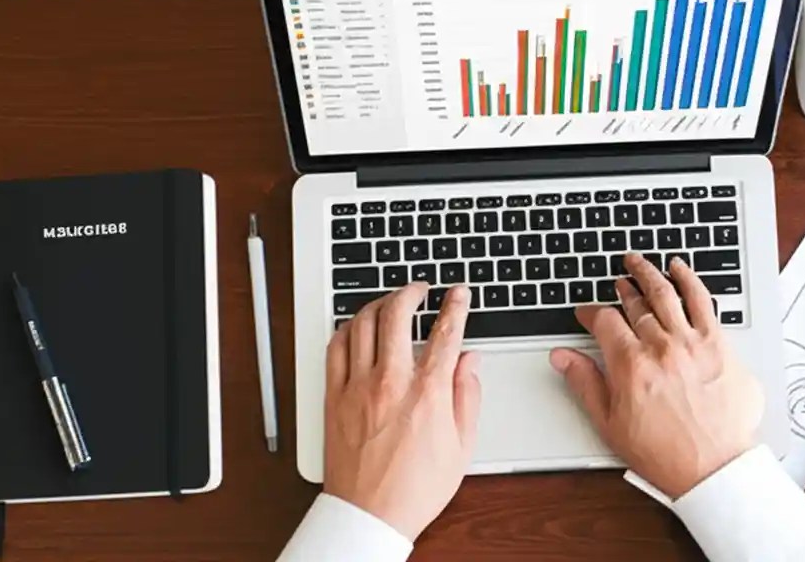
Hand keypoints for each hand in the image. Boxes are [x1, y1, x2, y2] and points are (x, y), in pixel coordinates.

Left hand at [324, 283, 480, 540]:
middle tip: (420, 289)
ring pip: (363, 323)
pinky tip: (359, 327)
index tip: (459, 294)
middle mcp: (390, 383)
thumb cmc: (415, 489)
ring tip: (391, 303)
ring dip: (380, 304)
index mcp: (427, 394)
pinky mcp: (334, 397)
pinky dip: (348, 328)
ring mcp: (357, 387)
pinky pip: (336, 347)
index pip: (445, 333)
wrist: (370, 515)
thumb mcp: (461, 446)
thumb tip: (471, 363)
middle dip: (412, 291)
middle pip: (397, 314)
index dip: (456, 306)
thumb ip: (468, 396)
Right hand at [550, 253, 763, 498]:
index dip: (591, 312)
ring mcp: (692, 342)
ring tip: (638, 262)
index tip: (587, 313)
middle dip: (622, 290)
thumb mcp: (610, 424)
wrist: (713, 468)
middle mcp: (660, 346)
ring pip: (665, 294)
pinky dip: (689, 280)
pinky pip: (702, 300)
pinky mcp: (719, 344)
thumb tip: (563, 358)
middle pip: (635, 304)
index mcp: (630, 365)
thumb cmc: (665, 453)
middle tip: (617, 284)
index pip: (604, 321)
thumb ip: (584, 384)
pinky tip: (679, 269)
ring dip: (648, 274)